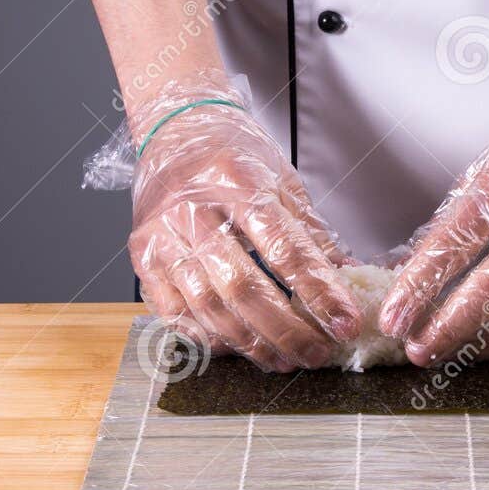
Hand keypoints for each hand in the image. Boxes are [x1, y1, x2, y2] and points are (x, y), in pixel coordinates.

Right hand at [129, 85, 360, 370]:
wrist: (176, 129)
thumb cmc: (233, 154)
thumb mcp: (282, 179)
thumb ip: (310, 232)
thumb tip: (345, 280)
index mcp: (238, 182)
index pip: (284, 249)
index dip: (319, 293)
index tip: (345, 323)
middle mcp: (193, 209)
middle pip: (243, 287)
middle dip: (286, 330)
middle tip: (318, 354)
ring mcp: (162, 235)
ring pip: (208, 306)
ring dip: (251, 343)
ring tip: (285, 360)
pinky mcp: (143, 256)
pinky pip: (174, 312)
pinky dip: (208, 337)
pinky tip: (238, 348)